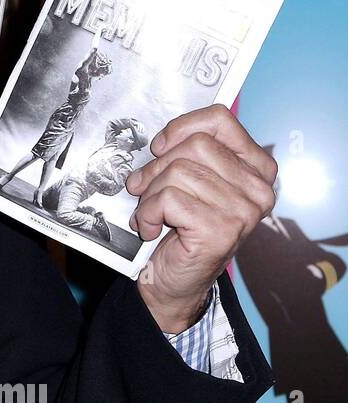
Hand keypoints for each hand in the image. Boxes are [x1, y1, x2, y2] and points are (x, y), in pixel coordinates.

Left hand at [123, 105, 276, 332]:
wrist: (174, 282)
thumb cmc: (180, 230)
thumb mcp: (189, 183)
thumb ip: (186, 156)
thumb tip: (160, 141)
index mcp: (256, 169)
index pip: (221, 120)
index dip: (181, 128)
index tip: (160, 147)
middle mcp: (258, 189)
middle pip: (194, 146)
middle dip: (157, 167)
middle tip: (145, 190)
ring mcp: (243, 210)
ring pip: (177, 173)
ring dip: (150, 195)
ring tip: (152, 214)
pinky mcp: (220, 229)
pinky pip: (168, 199)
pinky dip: (147, 214)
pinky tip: (151, 229)